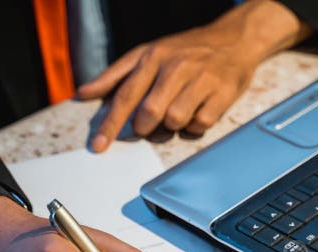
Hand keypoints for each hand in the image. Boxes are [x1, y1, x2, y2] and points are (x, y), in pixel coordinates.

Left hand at [78, 0, 310, 151]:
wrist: (234, 39)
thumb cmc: (185, 50)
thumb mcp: (148, 53)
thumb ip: (115, 75)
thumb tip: (83, 93)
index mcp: (152, 57)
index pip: (125, 95)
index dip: (110, 123)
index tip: (98, 146)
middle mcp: (175, 67)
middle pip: (150, 113)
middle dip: (146, 127)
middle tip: (149, 125)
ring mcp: (200, 79)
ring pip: (175, 121)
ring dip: (173, 126)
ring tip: (178, 112)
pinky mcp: (222, 93)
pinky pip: (199, 125)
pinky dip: (194, 126)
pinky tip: (196, 112)